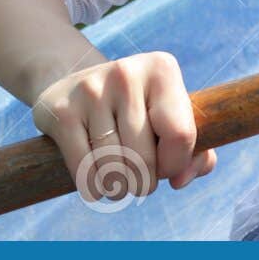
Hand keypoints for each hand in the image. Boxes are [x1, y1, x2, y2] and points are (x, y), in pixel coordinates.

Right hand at [31, 51, 216, 203]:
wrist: (75, 83)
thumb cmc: (138, 109)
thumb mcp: (170, 115)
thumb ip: (197, 151)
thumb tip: (181, 180)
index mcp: (162, 69)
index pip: (180, 134)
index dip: (175, 163)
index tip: (166, 166)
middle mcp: (126, 74)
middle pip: (144, 157)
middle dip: (145, 182)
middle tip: (140, 178)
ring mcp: (91, 91)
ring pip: (113, 168)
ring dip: (119, 189)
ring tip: (120, 182)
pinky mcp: (61, 112)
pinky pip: (83, 171)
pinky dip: (92, 189)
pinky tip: (96, 183)